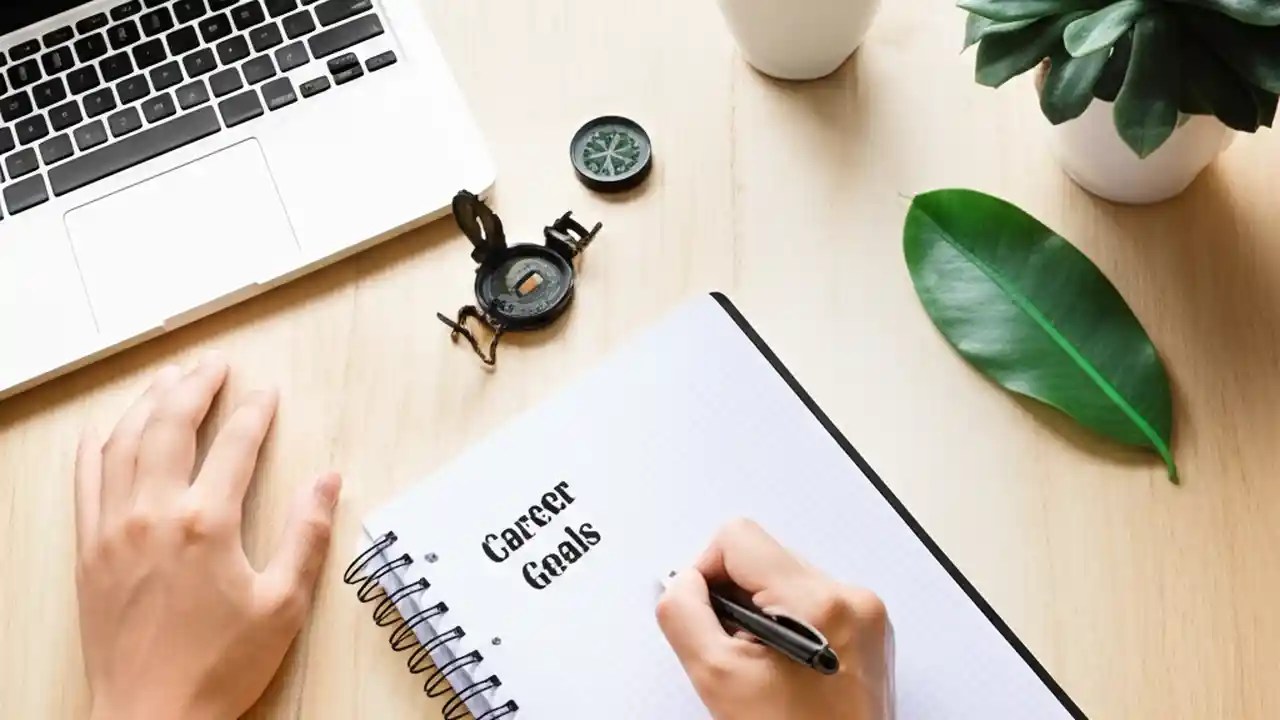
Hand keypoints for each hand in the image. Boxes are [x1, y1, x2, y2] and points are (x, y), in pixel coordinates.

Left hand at [75, 356, 341, 719]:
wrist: (151, 716)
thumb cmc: (218, 667)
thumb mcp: (284, 604)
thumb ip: (308, 534)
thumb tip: (328, 482)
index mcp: (205, 524)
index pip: (233, 445)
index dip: (254, 413)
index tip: (266, 397)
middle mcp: (152, 515)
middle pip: (169, 425)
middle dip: (195, 386)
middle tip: (214, 365)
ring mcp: (113, 528)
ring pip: (123, 441)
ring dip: (147, 402)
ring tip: (170, 379)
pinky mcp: (89, 549)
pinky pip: (85, 478)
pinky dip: (99, 443)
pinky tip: (111, 427)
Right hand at [657, 519, 894, 719]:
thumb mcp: (717, 677)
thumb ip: (685, 613)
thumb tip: (683, 582)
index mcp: (817, 602)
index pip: (739, 537)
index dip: (705, 570)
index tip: (704, 611)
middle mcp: (851, 599)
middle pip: (764, 556)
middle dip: (736, 597)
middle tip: (735, 650)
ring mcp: (865, 616)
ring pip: (787, 580)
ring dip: (762, 614)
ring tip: (763, 664)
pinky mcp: (869, 632)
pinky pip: (814, 604)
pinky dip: (789, 626)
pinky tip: (784, 667)